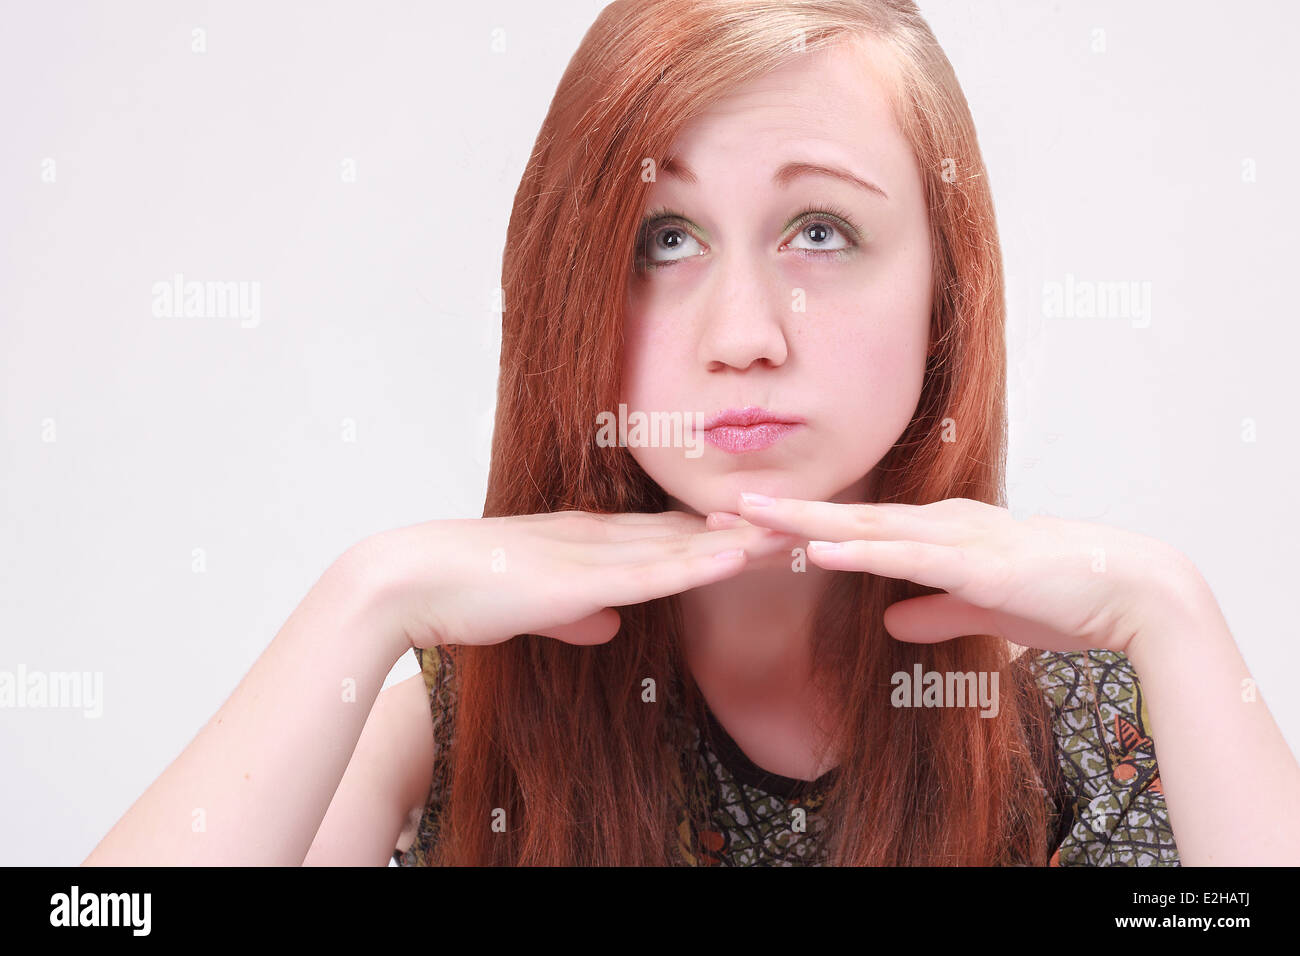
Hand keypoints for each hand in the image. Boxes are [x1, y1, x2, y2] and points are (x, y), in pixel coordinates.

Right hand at [354, 510, 799, 649]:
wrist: (409, 579)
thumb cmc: (460, 590)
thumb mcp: (533, 605)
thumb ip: (575, 613)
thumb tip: (609, 624)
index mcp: (585, 539)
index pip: (665, 533)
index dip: (716, 529)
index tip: (763, 526)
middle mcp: (597, 536)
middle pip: (687, 532)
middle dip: (746, 529)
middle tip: (801, 519)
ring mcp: (593, 554)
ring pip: (682, 546)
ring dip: (740, 540)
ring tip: (794, 531)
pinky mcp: (582, 578)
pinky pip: (655, 572)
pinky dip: (699, 564)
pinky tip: (738, 554)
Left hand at [714, 493, 1200, 655]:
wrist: (1131, 591)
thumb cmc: (1064, 596)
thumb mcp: (982, 611)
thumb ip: (934, 610)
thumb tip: (892, 619)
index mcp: (939, 533)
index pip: (855, 527)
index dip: (800, 527)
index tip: (749, 529)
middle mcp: (939, 524)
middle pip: (846, 516)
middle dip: (783, 514)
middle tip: (721, 507)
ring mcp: (955, 538)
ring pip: (864, 525)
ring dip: (804, 519)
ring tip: (749, 514)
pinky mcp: (974, 563)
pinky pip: (905, 555)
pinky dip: (858, 548)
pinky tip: (817, 546)